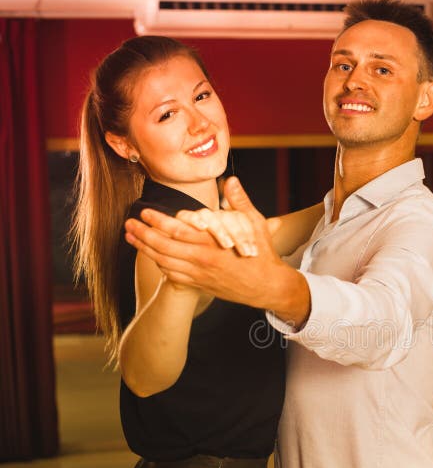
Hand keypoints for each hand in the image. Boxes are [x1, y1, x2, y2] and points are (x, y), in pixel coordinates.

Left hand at [124, 177, 309, 325]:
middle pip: (163, 246)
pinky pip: (172, 275)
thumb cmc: (263, 254)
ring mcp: (199, 274)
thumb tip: (230, 180)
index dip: (157, 221)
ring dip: (145, 250)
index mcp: (213, 242)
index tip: (144, 212)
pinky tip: (152, 256)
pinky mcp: (200, 285)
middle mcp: (202, 259)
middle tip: (128, 224)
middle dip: (142, 234)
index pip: (177, 230)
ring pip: (164, 262)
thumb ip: (240, 201)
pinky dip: (159, 265)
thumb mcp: (256, 224)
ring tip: (131, 238)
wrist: (268, 287)